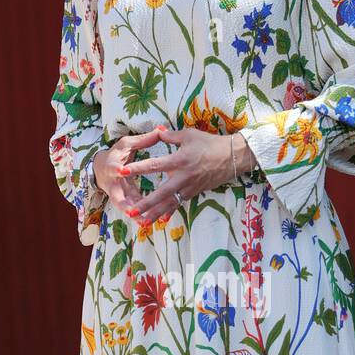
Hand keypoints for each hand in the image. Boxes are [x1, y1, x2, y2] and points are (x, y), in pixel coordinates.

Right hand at [93, 130, 166, 216]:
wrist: (101, 168)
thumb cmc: (117, 154)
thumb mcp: (127, 144)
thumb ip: (144, 140)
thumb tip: (161, 130)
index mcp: (113, 166)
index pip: (114, 168)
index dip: (117, 170)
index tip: (122, 171)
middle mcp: (113, 183)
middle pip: (117, 196)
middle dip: (124, 205)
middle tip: (132, 212)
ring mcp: (118, 194)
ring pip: (125, 208)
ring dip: (134, 215)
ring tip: (146, 223)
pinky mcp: (125, 201)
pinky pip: (132, 210)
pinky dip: (140, 216)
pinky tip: (151, 222)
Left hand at [119, 125, 255, 223]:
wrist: (232, 158)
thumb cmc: (210, 143)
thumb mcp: (189, 135)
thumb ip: (170, 136)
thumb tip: (155, 131)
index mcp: (180, 160)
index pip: (155, 165)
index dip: (138, 168)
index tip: (122, 171)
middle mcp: (183, 176)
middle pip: (161, 193)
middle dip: (145, 203)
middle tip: (131, 211)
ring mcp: (189, 187)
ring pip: (170, 203)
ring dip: (155, 213)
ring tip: (142, 222)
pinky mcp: (194, 192)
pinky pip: (179, 204)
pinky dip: (170, 212)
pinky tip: (160, 221)